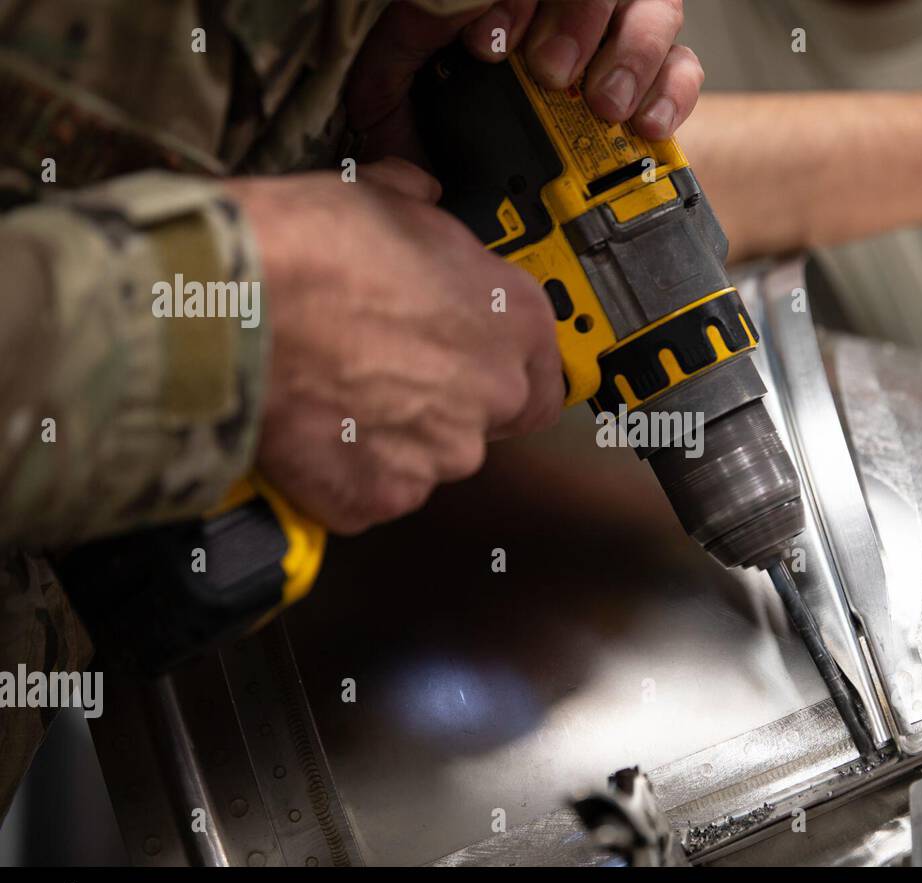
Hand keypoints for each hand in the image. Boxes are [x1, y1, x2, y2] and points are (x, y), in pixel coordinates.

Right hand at [225, 159, 562, 533]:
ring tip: (333, 392)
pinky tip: (309, 427)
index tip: (471, 364)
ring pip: (426, 458)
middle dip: (439, 402)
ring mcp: (440, 455)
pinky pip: (370, 492)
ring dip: (390, 437)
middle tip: (378, 369)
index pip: (544, 374)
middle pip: (484, 419)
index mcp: (514, 319)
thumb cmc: (306, 247)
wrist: (230, 304)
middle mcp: (493, 393)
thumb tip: (421, 199)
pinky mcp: (381, 497)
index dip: (501, 370)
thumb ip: (426, 217)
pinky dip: (344, 471)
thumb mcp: (386, 200)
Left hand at [347, 0, 702, 161]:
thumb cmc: (435, 130)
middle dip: (576, 23)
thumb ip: (412, 35)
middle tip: (550, 72)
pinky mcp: (655, 89)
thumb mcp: (394, 80)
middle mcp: (570, 11)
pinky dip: (671, 95)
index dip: (518, 0)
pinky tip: (643, 125)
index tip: (492, 43)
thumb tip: (450, 8)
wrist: (476, 201)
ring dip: (631, 55)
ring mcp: (617, 44)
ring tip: (602, 103)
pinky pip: (685, 72)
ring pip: (656, 13)